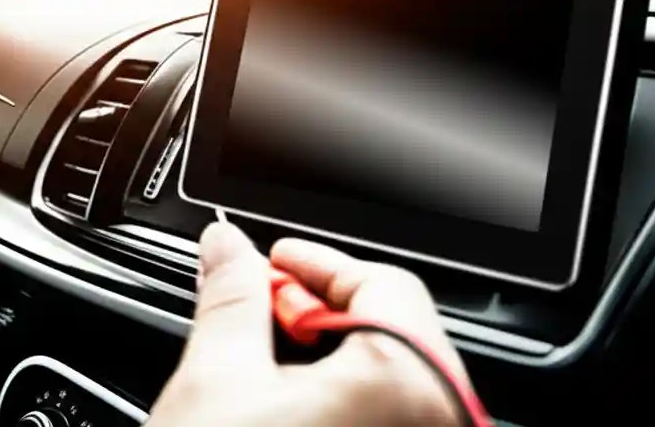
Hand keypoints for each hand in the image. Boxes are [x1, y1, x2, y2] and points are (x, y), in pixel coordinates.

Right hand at [147, 223, 469, 426]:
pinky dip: (348, 403)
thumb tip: (227, 245)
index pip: (384, 283)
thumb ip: (231, 300)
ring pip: (392, 381)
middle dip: (321, 312)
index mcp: (407, 383)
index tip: (274, 261)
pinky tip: (292, 413)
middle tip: (263, 311)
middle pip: (394, 330)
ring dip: (331, 361)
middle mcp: (439, 420)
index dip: (317, 264)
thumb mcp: (216, 384)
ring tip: (267, 369)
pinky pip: (392, 419)